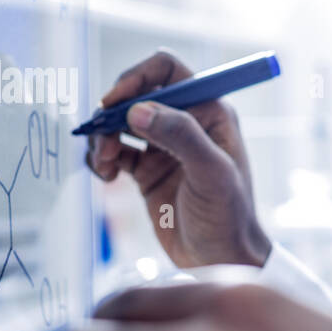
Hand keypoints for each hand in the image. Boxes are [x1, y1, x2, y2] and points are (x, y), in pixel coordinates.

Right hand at [86, 50, 270, 267]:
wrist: (221, 261)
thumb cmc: (229, 216)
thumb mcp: (211, 173)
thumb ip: (179, 136)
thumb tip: (137, 110)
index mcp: (210, 112)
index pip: (167, 69)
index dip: (137, 77)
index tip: (116, 101)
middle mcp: (186, 123)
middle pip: (136, 94)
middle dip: (113, 112)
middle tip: (103, 140)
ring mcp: (164, 146)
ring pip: (120, 122)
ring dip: (103, 137)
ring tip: (104, 164)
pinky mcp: (147, 170)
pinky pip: (114, 150)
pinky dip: (101, 157)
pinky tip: (104, 176)